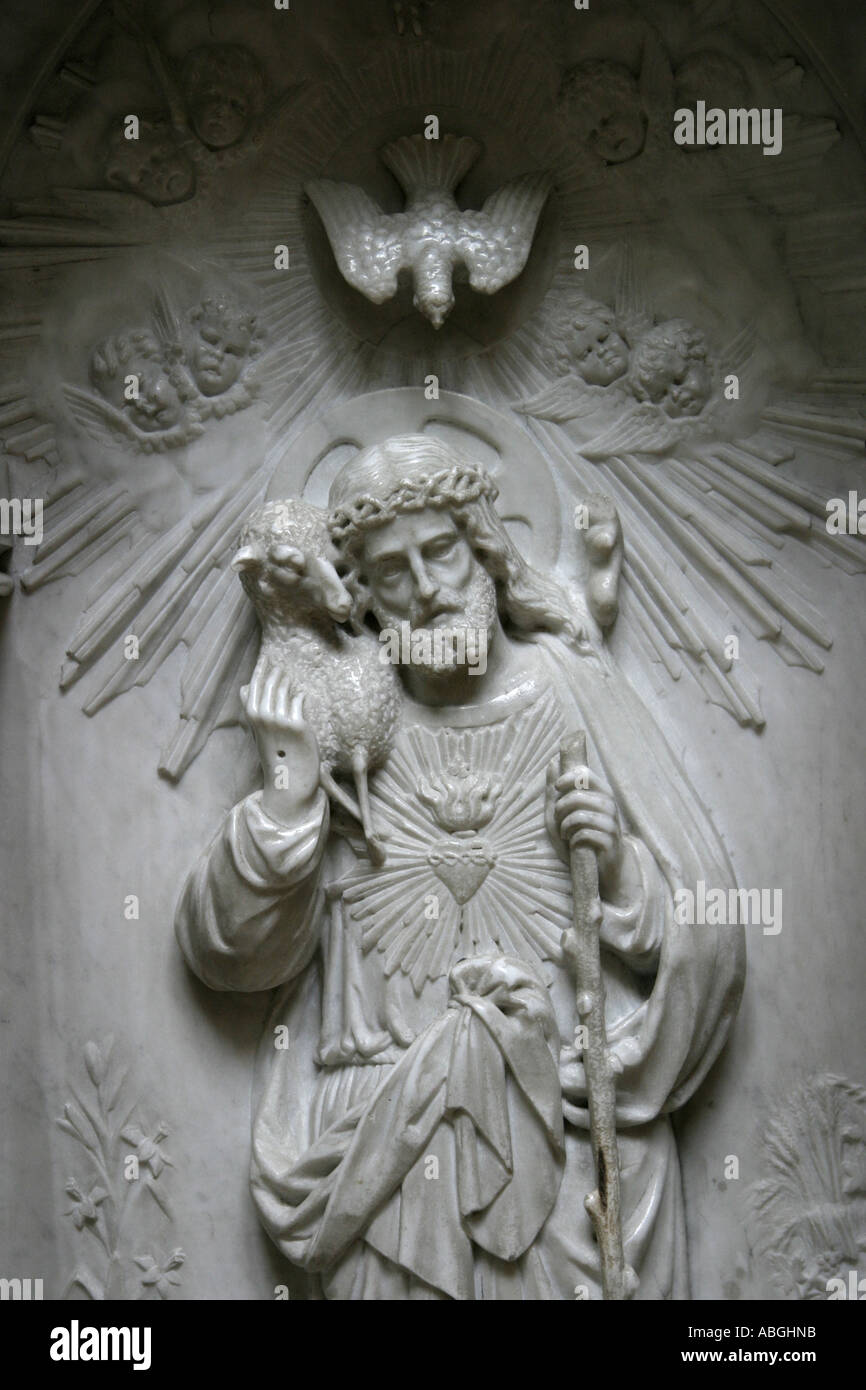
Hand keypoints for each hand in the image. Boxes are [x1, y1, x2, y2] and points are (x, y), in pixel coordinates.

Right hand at [241, 663, 320, 823]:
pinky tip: (302, 694)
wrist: (289, 779)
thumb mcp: (259, 730)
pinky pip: (298, 701)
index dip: (259, 670)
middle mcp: (264, 718)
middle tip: (279, 664)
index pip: (253, 686)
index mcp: (252, 718)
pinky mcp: (298, 725)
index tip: (265, 657)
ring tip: (289, 677)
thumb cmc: (276, 753)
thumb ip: (253, 708)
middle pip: (268, 685)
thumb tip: (245, 686)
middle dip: (273, 672)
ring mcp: (280, 721)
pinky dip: (300, 696)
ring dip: (286, 681)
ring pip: (283, 691)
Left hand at [546, 760, 623, 895]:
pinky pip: (584, 834)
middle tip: (559, 820)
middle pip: (577, 796)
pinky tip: (574, 843)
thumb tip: (552, 761)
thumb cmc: (582, 834)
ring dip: (565, 826)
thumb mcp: (565, 810)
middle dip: (560, 809)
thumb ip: (557, 788)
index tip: (557, 788)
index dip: (567, 779)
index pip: (585, 774)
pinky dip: (573, 839)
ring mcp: (611, 823)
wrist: (603, 866)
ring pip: (579, 815)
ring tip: (565, 833)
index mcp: (601, 792)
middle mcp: (609, 805)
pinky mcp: (609, 841)